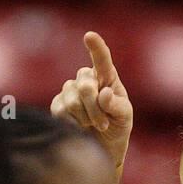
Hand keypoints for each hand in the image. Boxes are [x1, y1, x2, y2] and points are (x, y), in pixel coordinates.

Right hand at [51, 31, 132, 176]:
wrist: (103, 147)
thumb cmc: (117, 126)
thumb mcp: (124, 117)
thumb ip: (116, 105)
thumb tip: (103, 93)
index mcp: (106, 76)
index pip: (102, 60)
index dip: (96, 48)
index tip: (90, 36)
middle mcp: (86, 78)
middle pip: (85, 87)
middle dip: (95, 110)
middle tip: (103, 124)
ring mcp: (70, 90)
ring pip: (73, 102)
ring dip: (86, 119)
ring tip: (93, 125)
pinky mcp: (58, 104)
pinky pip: (62, 112)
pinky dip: (74, 124)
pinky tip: (81, 127)